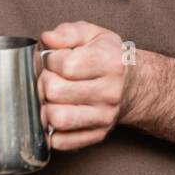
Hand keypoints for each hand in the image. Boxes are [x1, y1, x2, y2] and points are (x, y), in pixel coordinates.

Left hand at [38, 21, 134, 150]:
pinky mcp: (97, 135)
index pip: (66, 64)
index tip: (52, 59)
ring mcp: (104, 117)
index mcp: (110, 63)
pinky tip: (54, 113)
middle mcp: (110, 92)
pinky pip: (62, 141)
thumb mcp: (92, 34)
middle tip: (47, 77)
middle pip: (56, 91)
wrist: (131, 85)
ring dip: (44, 107)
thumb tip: (46, 39)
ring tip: (49, 97)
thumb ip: (67, 33)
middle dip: (43, 82)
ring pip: (58, 119)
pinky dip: (50, 130)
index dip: (50, 60)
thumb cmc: (107, 56)